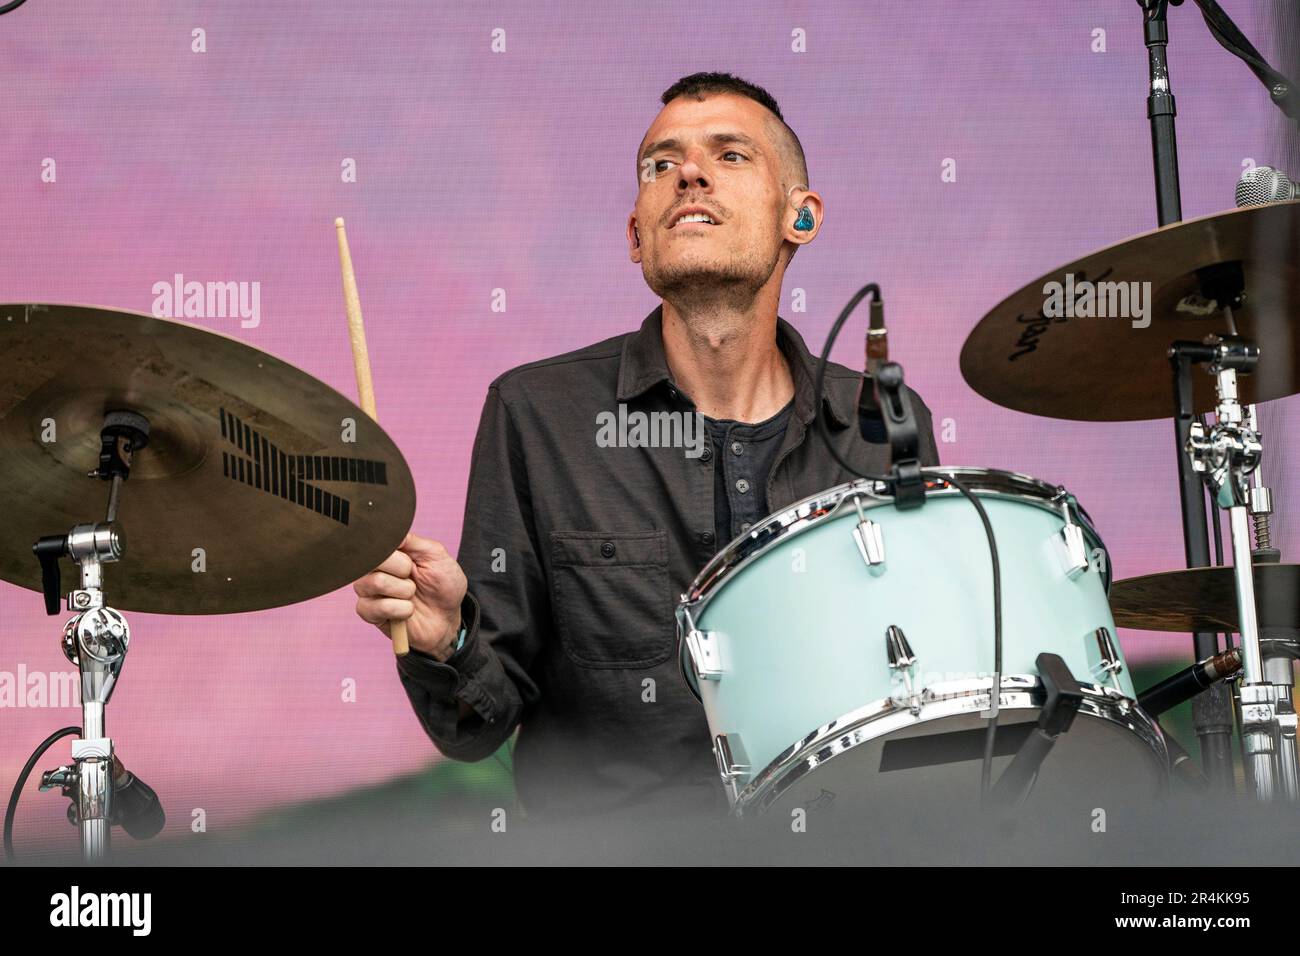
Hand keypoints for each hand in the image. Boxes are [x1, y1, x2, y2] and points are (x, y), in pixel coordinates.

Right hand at [354, 532, 467, 659]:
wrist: (447, 618)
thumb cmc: (443, 585)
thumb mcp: (436, 555)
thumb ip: (413, 541)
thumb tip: (390, 531)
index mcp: (389, 552)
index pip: (377, 542)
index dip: (397, 551)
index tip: (411, 560)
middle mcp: (373, 568)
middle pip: (373, 560)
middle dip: (403, 570)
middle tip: (414, 578)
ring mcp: (368, 590)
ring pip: (375, 582)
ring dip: (403, 590)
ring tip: (412, 595)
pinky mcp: (368, 612)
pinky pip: (375, 607)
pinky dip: (400, 609)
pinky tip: (407, 610)